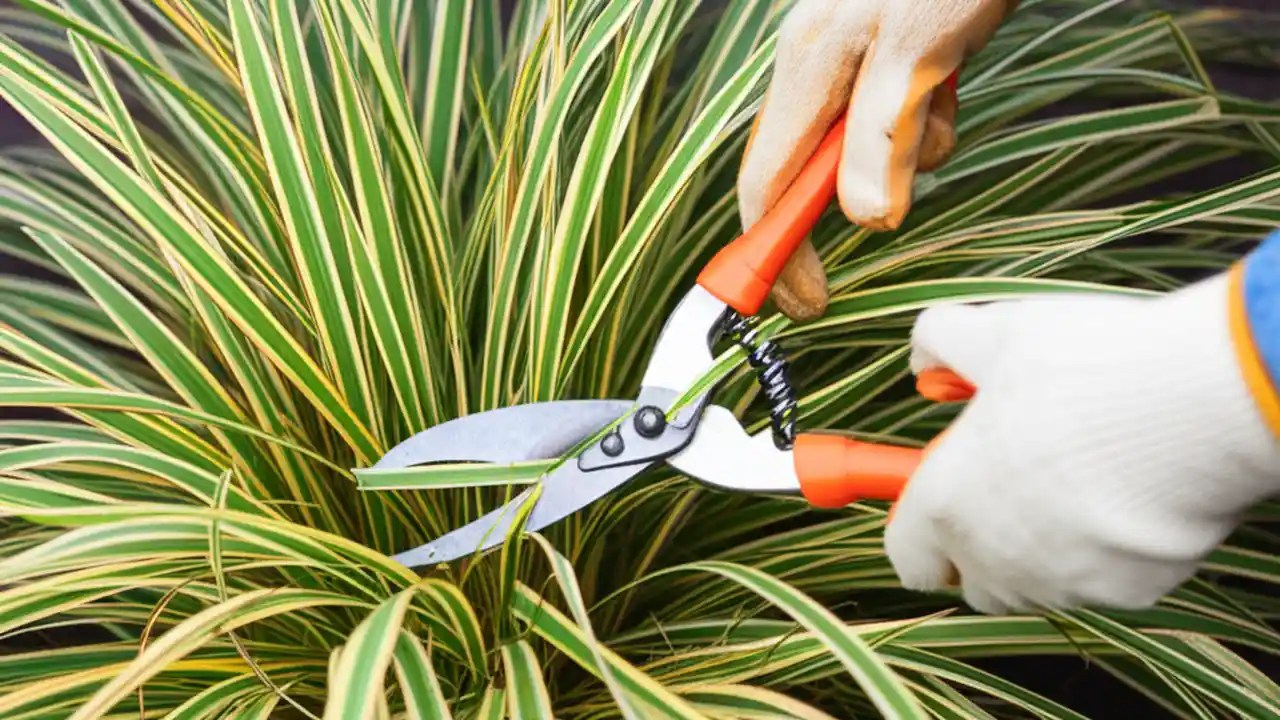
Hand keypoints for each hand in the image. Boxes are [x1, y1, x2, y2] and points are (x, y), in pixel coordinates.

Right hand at [739, 0, 1015, 320]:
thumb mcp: (919, 55)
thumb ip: (882, 138)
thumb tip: (862, 220)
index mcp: (804, 69)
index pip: (765, 186)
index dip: (777, 253)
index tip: (804, 304)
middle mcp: (812, 66)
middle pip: (808, 169)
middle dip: (855, 192)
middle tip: (891, 205)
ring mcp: (847, 59)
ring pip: (862, 144)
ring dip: (906, 148)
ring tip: (941, 97)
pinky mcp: (884, 53)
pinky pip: (894, 113)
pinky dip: (924, 116)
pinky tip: (949, 72)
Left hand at [885, 273, 1279, 613]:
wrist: (1198, 404)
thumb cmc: (1083, 368)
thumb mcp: (993, 333)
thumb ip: (938, 343)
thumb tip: (922, 362)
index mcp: (946, 506)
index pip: (906, 555)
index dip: (919, 524)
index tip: (942, 490)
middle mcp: (996, 560)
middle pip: (971, 579)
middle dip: (981, 539)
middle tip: (1013, 474)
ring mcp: (1063, 582)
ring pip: (1036, 581)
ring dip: (1042, 543)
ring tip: (1077, 470)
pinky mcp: (1129, 591)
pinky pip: (1102, 578)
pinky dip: (1106, 547)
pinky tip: (1128, 489)